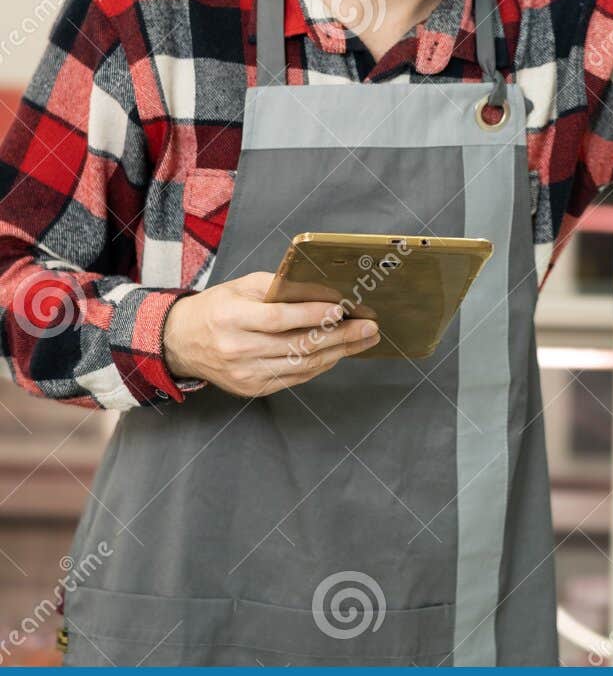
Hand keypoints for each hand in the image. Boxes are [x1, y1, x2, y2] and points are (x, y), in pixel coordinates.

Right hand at [162, 271, 381, 397]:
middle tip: (368, 327)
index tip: (341, 308)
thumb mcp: (241, 287)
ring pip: (301, 364)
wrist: (181, 342)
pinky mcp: (252, 388)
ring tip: (362, 340)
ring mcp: (245, 373)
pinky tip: (338, 353)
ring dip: (338, 352)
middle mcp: (237, 349)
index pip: (278, 318)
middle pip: (297, 345)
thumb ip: (279, 287)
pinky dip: (320, 365)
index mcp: (231, 318)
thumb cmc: (216, 309)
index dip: (311, 315)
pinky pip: (295, 377)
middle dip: (339, 336)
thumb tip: (321, 290)